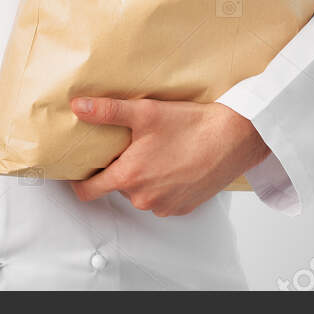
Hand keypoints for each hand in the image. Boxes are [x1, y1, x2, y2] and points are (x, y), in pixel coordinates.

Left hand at [67, 97, 270, 215]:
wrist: (235, 138)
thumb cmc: (192, 126)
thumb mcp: (145, 112)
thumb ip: (107, 111)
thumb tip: (78, 106)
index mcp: (130, 177)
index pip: (89, 192)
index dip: (80, 182)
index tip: (80, 171)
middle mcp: (145, 197)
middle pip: (118, 187)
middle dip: (121, 170)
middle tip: (131, 147)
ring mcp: (166, 205)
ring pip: (142, 193)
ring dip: (144, 177)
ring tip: (157, 152)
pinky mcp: (184, 206)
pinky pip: (163, 198)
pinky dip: (164, 184)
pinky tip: (174, 163)